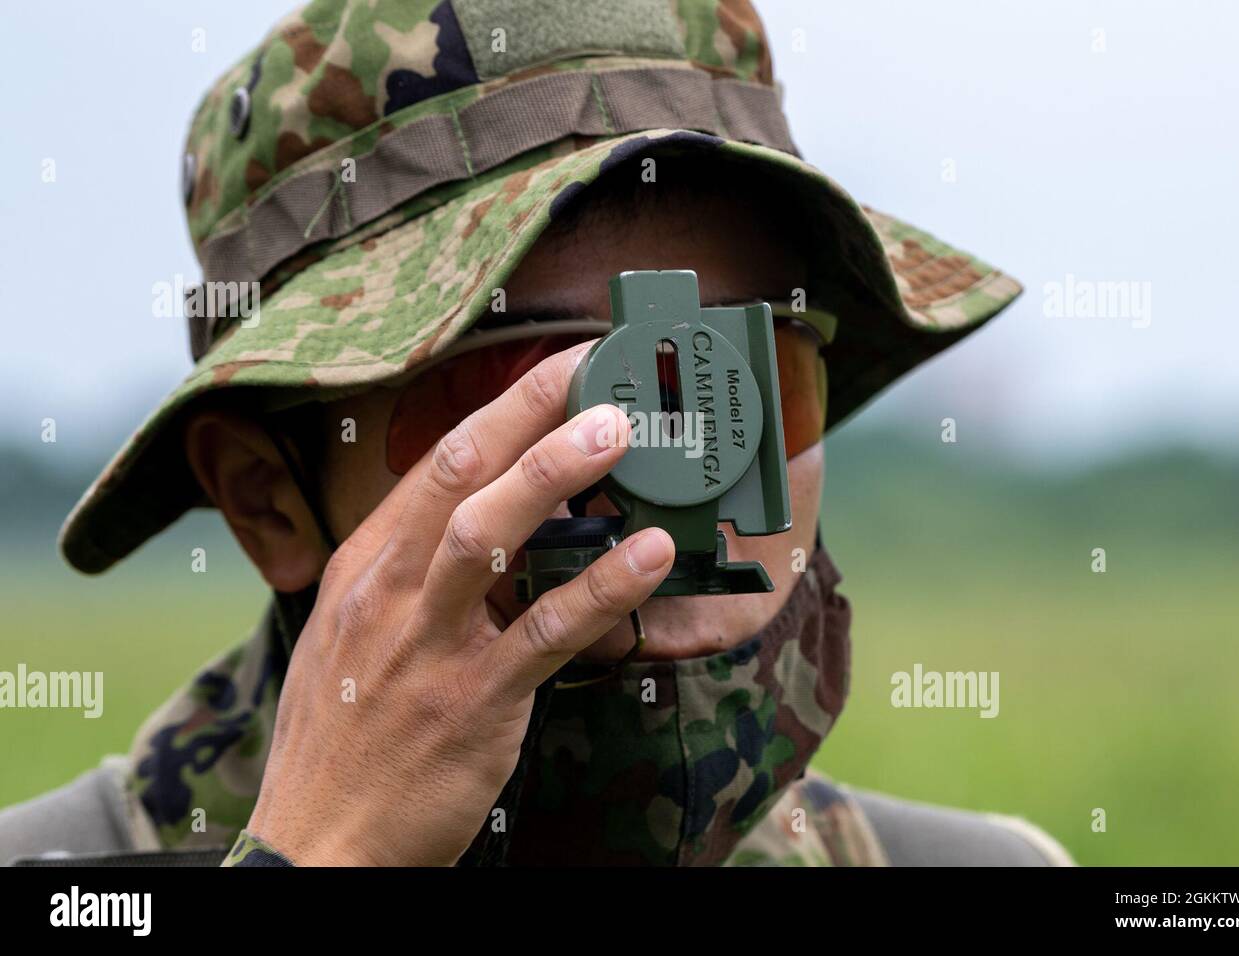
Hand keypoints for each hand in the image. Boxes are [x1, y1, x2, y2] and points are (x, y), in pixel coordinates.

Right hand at [246, 341, 674, 865]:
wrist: (315, 842)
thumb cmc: (346, 735)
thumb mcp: (359, 636)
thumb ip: (420, 577)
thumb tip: (505, 524)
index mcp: (363, 567)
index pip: (435, 465)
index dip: (503, 408)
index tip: (558, 366)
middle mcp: (388, 591)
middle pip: (457, 478)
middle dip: (528, 415)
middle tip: (596, 376)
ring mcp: (426, 644)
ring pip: (488, 537)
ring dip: (555, 476)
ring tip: (620, 431)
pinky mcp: (471, 702)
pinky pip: (543, 632)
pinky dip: (600, 587)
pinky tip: (648, 555)